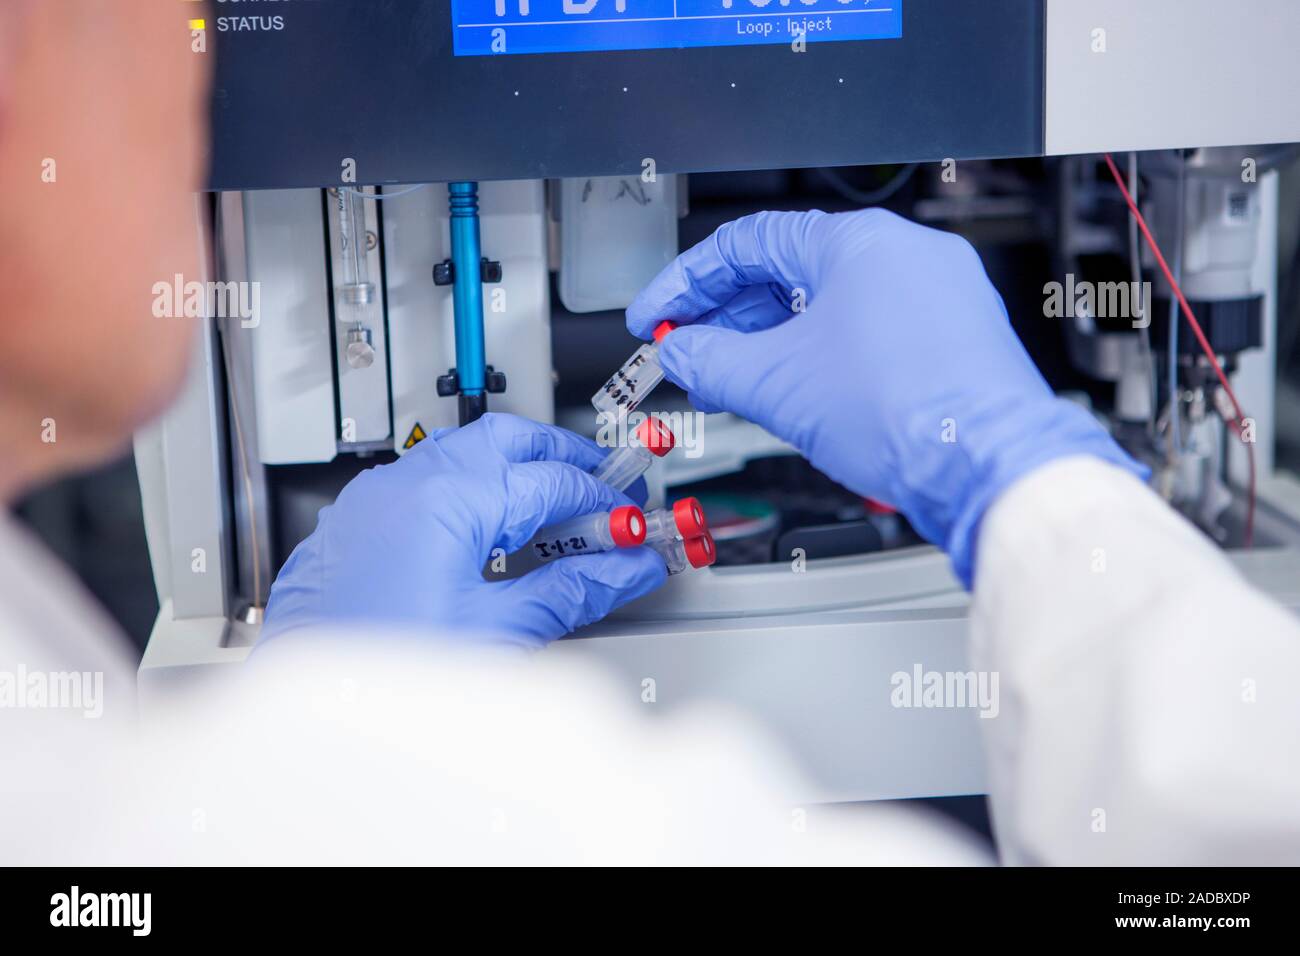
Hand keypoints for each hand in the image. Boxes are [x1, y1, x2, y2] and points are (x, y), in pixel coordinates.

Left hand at [262, 414, 665, 648]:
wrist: (311, 715)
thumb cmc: (383, 683)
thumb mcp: (501, 633)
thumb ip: (575, 589)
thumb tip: (626, 567)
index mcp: (445, 500)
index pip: (550, 480)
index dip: (602, 500)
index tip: (631, 522)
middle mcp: (401, 485)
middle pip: (503, 439)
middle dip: (559, 457)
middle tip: (603, 487)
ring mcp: (370, 503)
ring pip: (457, 454)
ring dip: (511, 472)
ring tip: (552, 516)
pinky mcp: (352, 528)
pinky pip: (419, 484)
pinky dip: (467, 494)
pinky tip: (488, 537)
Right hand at [627, 209, 1143, 585]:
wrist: (989, 466)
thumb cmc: (909, 412)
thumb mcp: (778, 385)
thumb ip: (712, 361)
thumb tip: (681, 353)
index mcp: (860, 243)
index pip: (747, 245)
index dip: (685, 283)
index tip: (656, 316)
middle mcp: (906, 256)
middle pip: (790, 273)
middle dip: (727, 316)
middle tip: (686, 351)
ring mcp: (939, 296)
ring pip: (831, 306)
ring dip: (771, 341)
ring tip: (732, 380)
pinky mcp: (956, 340)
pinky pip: (869, 334)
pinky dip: (821, 356)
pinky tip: (796, 392)